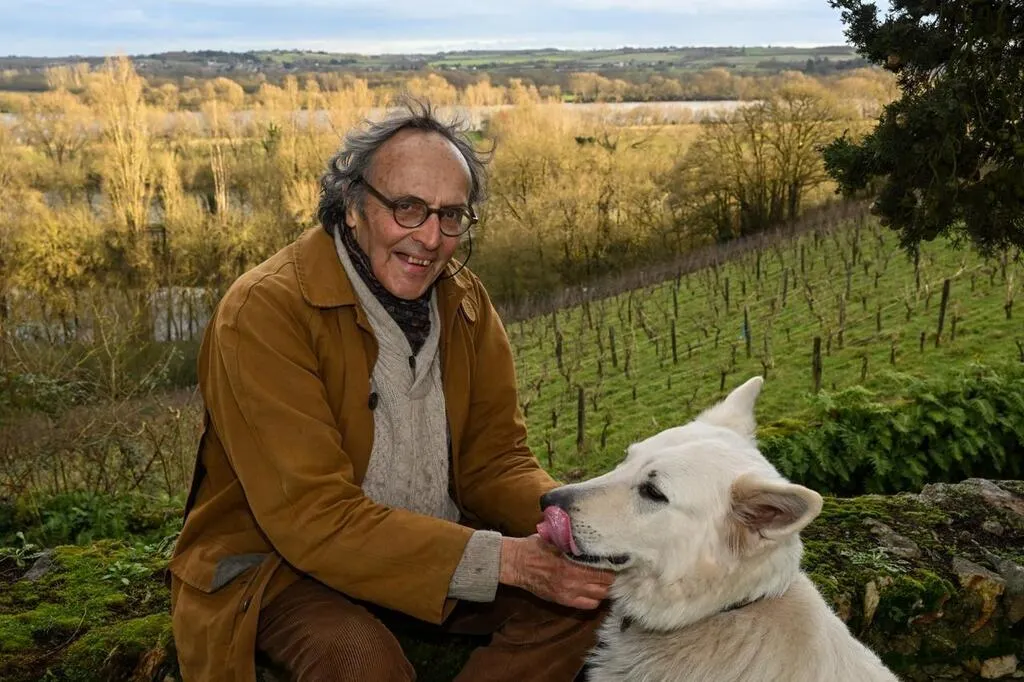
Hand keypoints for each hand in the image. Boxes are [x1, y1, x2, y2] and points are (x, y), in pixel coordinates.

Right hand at [498, 534, 614, 609]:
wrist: (516, 563)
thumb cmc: (536, 546)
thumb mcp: (556, 537)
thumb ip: (575, 540)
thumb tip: (594, 535)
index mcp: (573, 562)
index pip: (605, 569)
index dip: (615, 566)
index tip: (620, 560)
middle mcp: (573, 580)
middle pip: (606, 584)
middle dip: (613, 578)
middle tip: (616, 571)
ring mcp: (569, 592)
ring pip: (600, 596)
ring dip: (605, 589)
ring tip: (606, 581)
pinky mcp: (563, 601)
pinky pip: (588, 605)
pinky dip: (595, 599)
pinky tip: (594, 590)